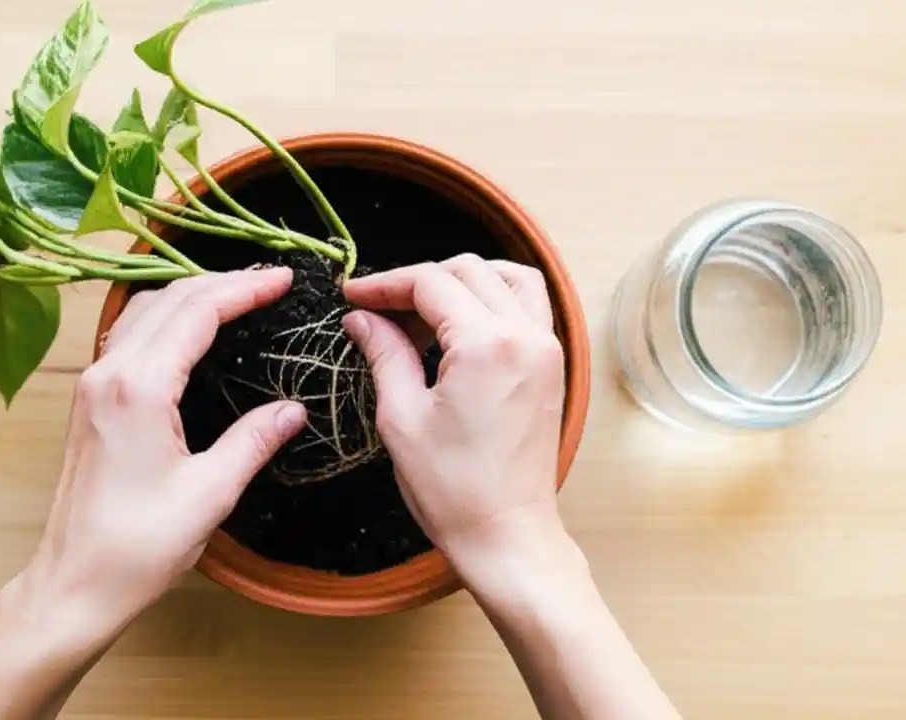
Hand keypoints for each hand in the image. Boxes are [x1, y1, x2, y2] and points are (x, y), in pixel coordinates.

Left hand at [0, 269, 306, 719]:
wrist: (73, 584)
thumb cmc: (138, 548)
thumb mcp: (210, 493)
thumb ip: (253, 441)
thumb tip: (292, 410)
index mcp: (140, 388)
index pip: (197, 311)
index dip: (243, 289)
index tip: (283, 281)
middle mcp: (109, 374)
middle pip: (168, 299)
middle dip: (220, 283)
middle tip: (268, 283)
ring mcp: (92, 386)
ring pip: (142, 312)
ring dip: (189, 295)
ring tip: (235, 297)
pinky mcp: (88, 403)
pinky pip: (127, 336)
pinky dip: (164, 319)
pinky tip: (189, 332)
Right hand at [342, 254, 567, 582]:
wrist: (507, 536)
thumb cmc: (452, 488)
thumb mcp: (402, 417)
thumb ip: (384, 354)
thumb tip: (361, 318)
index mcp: (487, 344)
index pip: (431, 282)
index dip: (385, 284)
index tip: (353, 297)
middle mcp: (526, 335)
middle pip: (469, 270)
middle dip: (419, 281)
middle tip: (380, 310)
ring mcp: (547, 349)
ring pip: (508, 278)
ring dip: (463, 281)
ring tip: (423, 312)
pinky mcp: (552, 367)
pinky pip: (528, 307)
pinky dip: (494, 300)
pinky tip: (459, 329)